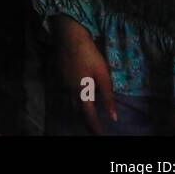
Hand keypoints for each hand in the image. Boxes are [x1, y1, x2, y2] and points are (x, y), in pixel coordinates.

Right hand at [54, 16, 115, 133]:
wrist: (69, 38)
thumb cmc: (89, 56)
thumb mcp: (103, 75)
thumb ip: (108, 97)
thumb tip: (113, 117)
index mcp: (82, 93)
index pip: (89, 116)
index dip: (95, 127)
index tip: (100, 135)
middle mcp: (70, 92)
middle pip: (78, 112)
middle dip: (86, 122)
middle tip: (94, 129)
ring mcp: (63, 84)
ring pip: (70, 104)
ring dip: (78, 113)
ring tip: (86, 116)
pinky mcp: (60, 76)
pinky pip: (66, 95)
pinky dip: (73, 101)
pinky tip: (77, 97)